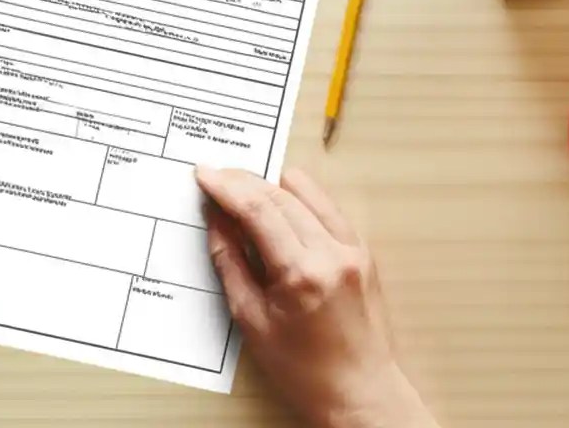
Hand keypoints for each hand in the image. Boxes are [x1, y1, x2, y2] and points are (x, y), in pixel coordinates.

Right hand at [196, 167, 436, 427]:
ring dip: (273, 185)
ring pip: (307, 192)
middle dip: (244, 181)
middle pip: (279, 195)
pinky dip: (301, 200)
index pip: (257, 210)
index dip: (226, 187)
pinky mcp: (363, 252)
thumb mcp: (251, 320)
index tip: (205, 175)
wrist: (360, 392)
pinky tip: (281, 205)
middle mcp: (332, 254)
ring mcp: (353, 250)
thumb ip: (230, 262)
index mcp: (301, 274)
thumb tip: (216, 220)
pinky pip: (328, 209)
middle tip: (217, 178)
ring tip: (245, 189)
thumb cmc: (305, 371)